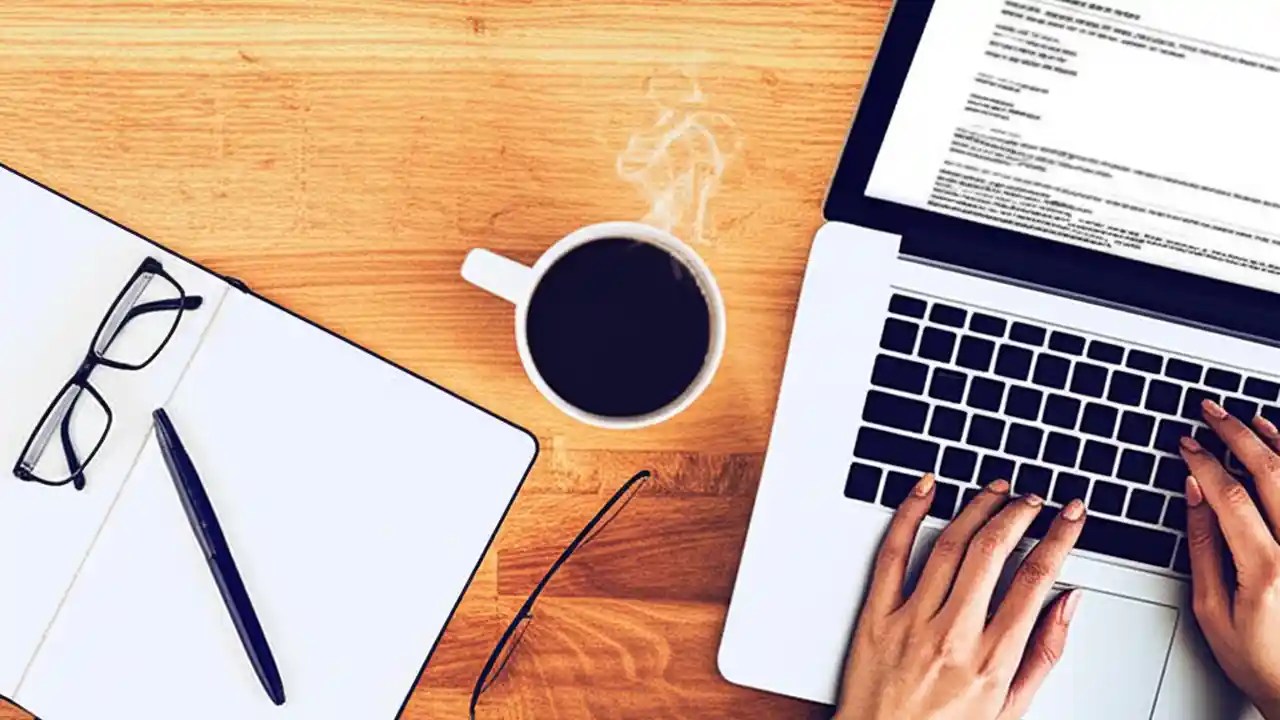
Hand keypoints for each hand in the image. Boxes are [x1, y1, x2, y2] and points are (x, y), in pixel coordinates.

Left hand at [836, 474, 1085, 719]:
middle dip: (1019, 515)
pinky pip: (892, 554)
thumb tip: (1070, 602)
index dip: (1058, 538)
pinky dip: (910, 515)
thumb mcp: (1010, 708)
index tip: (1069, 515)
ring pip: (948, 547)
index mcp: (992, 660)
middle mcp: (952, 636)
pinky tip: (927, 490)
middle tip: (1033, 499)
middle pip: (992, 553)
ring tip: (996, 491)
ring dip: (976, 509)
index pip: (1034, 580)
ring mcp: (910, 623)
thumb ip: (1044, 653)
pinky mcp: (875, 616)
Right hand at [1180, 400, 1279, 718]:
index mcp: (1267, 569)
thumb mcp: (1212, 610)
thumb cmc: (1261, 660)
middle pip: (1271, 472)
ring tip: (1248, 420)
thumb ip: (1203, 546)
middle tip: (1211, 412)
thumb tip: (1194, 496)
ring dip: (1273, 440)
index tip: (1185, 443)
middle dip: (1235, 434)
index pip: (1230, 496)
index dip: (1203, 462)